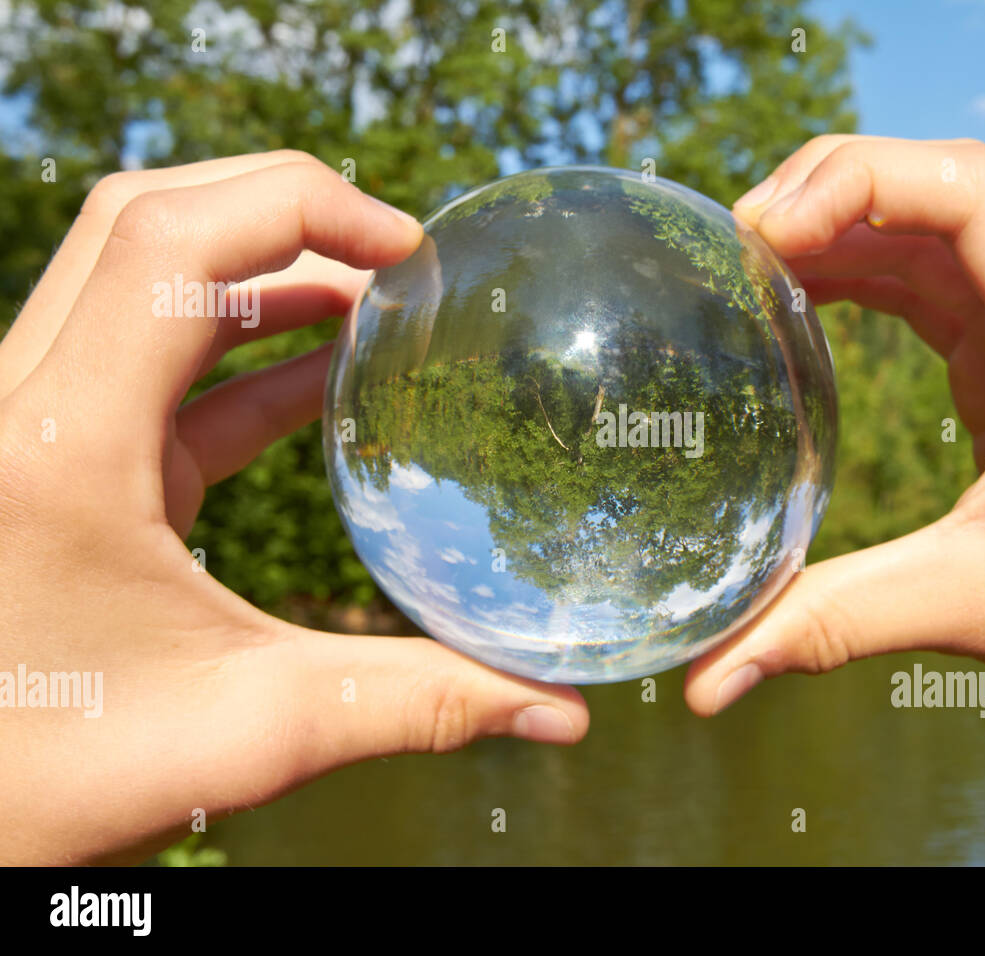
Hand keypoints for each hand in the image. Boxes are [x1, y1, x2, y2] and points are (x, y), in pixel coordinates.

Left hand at [0, 152, 588, 863]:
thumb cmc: (59, 779)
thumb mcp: (254, 731)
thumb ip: (419, 704)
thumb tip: (563, 710)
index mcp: (63, 447)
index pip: (169, 244)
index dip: (302, 209)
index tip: (411, 249)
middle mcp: (28, 409)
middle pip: (147, 222)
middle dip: (284, 210)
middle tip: (398, 252)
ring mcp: (37, 427)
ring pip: (141, 277)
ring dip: (264, 270)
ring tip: (376, 298)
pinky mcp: (60, 459)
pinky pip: (154, 362)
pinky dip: (245, 347)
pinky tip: (328, 374)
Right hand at [686, 135, 984, 793]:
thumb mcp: (980, 605)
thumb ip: (838, 623)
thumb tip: (707, 682)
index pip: (973, 189)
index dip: (860, 184)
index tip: (765, 237)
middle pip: (945, 186)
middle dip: (835, 192)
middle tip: (738, 243)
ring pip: (936, 230)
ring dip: (845, 229)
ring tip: (752, 262)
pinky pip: (936, 287)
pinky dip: (866, 277)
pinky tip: (804, 297)